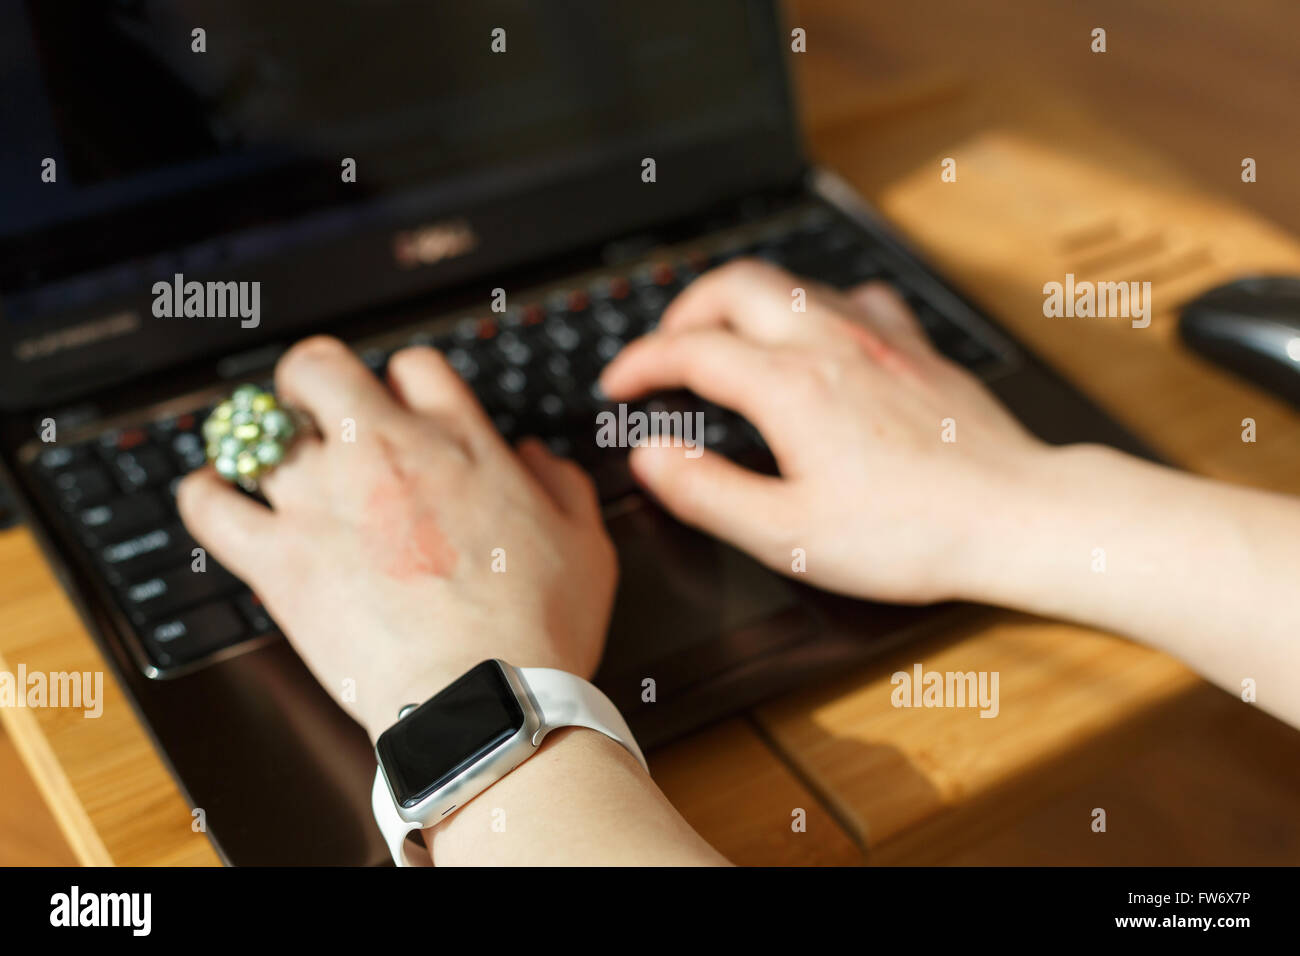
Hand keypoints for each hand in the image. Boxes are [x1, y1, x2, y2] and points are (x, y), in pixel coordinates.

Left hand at [178, 336, 616, 740]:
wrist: (484, 699)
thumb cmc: (539, 628)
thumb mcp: (587, 543)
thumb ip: (561, 484)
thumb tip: (534, 458)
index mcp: (459, 441)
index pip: (413, 366)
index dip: (405, 382)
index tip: (403, 410)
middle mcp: (384, 452)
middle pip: (319, 366)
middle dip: (314, 379)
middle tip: (320, 411)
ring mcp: (323, 500)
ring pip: (258, 427)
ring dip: (260, 437)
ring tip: (266, 458)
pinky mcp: (280, 558)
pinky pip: (210, 505)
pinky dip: (205, 493)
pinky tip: (217, 495)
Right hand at [599, 259, 1047, 603]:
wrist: (1015, 516)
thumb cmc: (912, 534)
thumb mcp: (787, 534)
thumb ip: (706, 491)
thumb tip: (652, 456)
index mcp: (791, 387)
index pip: (690, 351)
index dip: (641, 364)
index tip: (620, 386)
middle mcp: (831, 343)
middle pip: (735, 285)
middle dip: (684, 309)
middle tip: (665, 347)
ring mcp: (879, 335)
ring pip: (791, 280)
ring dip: (742, 299)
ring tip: (724, 335)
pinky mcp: (916, 345)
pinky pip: (852, 294)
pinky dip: (813, 303)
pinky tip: (818, 332)